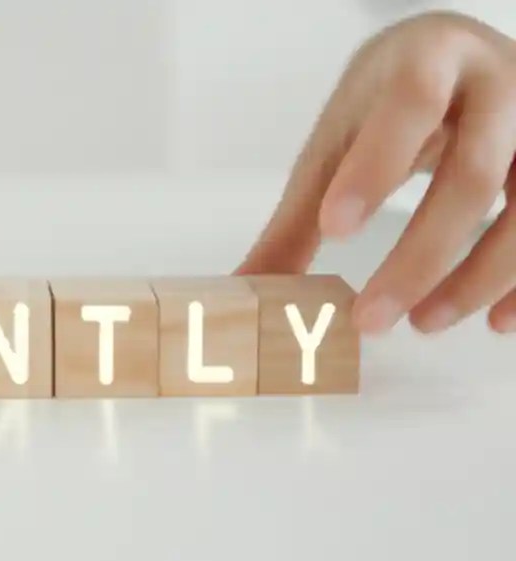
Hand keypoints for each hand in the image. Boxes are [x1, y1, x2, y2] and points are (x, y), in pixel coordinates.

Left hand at [236, 10, 515, 335]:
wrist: (460, 61)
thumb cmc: (389, 103)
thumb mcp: (338, 141)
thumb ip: (298, 217)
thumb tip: (246, 289)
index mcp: (429, 59)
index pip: (409, 105)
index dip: (375, 168)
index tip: (333, 230)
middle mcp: (497, 84)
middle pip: (473, 173)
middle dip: (421, 257)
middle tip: (370, 318)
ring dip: (476, 279)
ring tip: (422, 323)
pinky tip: (491, 322)